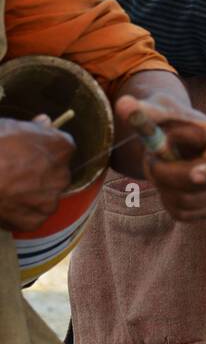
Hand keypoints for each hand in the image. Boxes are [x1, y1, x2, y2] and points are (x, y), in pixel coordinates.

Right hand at [0, 116, 75, 231]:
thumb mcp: (13, 126)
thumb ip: (34, 126)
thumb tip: (46, 121)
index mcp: (62, 148)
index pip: (62, 149)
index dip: (45, 152)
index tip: (31, 154)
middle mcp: (62, 175)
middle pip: (56, 176)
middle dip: (41, 175)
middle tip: (17, 173)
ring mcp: (49, 201)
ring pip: (45, 199)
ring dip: (32, 196)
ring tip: (8, 190)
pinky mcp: (34, 221)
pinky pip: (31, 217)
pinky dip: (20, 213)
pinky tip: (5, 203)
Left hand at [114, 95, 205, 222]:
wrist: (174, 141)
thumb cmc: (173, 123)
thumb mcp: (163, 114)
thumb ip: (146, 112)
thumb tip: (123, 103)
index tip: (194, 174)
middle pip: (203, 188)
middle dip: (170, 175)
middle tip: (151, 159)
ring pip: (188, 203)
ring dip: (164, 186)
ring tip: (160, 166)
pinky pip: (182, 214)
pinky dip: (166, 199)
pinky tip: (166, 182)